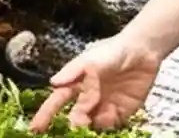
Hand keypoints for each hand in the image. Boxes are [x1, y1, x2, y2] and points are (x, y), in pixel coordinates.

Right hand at [28, 35, 161, 132]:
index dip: (45, 115)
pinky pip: (109, 126)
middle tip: (77, 124)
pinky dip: (108, 123)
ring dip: (91, 126)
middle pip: (74, 118)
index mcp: (76, 85)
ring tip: (102, 110)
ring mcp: (103, 107)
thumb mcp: (92, 58)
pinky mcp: (120, 114)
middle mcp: (87, 99)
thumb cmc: (113, 51)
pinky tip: (113, 111)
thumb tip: (53, 83)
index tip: (35, 129)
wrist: (143, 52)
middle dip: (73, 124)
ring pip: (91, 126)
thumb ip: (74, 72)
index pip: (57, 102)